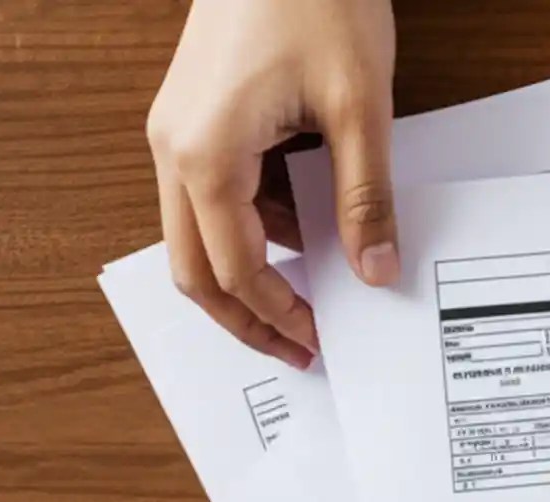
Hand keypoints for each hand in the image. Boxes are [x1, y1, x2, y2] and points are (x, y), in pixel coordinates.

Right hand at [147, 0, 398, 367]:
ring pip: (202, 232)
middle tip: (298, 346)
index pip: (233, 268)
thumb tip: (375, 268)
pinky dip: (258, 222)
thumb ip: (365, 197)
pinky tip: (310, 225)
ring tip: (318, 288)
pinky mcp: (197, 116)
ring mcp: (179, 131)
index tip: (318, 340)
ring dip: (254, 267)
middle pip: (194, 267)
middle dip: (245, 314)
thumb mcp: (358, 108)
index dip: (278, 313)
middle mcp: (175, 148)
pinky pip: (218, 192)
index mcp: (205, 154)